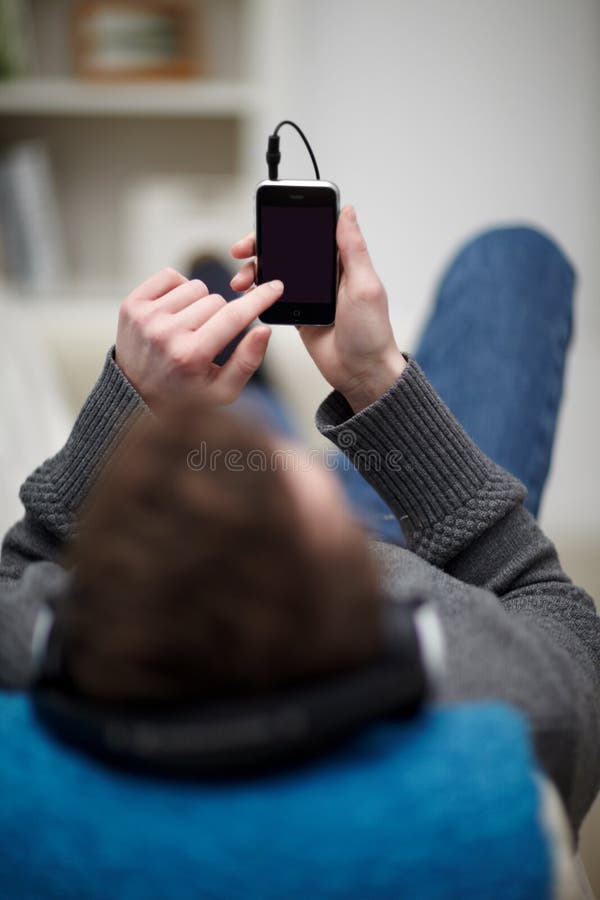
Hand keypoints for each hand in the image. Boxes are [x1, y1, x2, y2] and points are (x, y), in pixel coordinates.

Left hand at [115, 267, 282, 408]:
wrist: (135, 396)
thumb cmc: (184, 394)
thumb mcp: (222, 391)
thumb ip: (247, 361)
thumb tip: (264, 329)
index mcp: (191, 356)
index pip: (234, 317)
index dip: (259, 299)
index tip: (275, 287)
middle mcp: (166, 334)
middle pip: (217, 300)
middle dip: (221, 315)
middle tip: (208, 337)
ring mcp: (146, 318)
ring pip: (195, 287)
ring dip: (199, 303)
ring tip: (189, 327)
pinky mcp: (132, 306)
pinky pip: (169, 277)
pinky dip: (178, 289)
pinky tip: (175, 312)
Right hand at [230, 205, 404, 412]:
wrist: (361, 373)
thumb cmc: (371, 332)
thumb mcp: (365, 286)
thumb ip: (353, 249)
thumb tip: (347, 212)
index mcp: (341, 261)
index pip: (309, 231)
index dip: (284, 224)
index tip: (264, 222)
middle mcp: (323, 273)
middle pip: (285, 249)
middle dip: (260, 247)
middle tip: (241, 252)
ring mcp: (309, 293)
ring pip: (275, 273)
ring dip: (255, 273)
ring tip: (242, 282)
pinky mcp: (298, 313)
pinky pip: (273, 298)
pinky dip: (258, 295)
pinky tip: (248, 296)